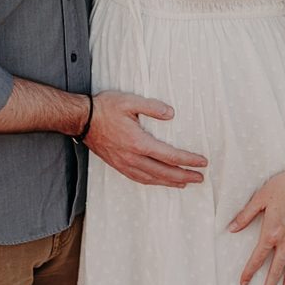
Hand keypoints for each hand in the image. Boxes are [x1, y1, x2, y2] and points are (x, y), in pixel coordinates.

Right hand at [84, 91, 207, 186]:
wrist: (81, 119)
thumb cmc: (106, 108)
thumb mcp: (130, 101)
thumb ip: (152, 107)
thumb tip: (171, 114)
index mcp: (138, 143)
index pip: (170, 156)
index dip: (188, 160)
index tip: (202, 162)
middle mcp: (132, 158)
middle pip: (164, 172)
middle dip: (184, 176)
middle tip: (200, 178)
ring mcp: (124, 164)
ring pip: (152, 178)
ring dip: (170, 182)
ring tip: (185, 183)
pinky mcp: (118, 165)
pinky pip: (139, 178)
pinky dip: (153, 182)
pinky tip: (160, 181)